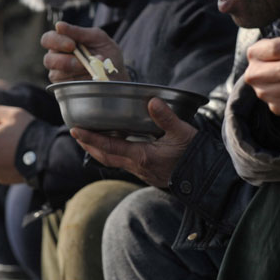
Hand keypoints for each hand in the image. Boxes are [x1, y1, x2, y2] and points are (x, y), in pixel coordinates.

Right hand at [40, 21, 126, 82]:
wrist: (118, 74)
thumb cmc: (107, 53)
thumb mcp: (98, 38)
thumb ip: (79, 32)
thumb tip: (59, 25)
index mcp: (63, 42)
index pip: (48, 39)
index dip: (56, 41)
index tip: (72, 45)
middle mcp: (58, 57)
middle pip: (48, 59)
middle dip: (65, 60)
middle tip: (81, 61)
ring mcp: (60, 74)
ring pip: (55, 74)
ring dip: (75, 71)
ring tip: (90, 69)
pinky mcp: (65, 87)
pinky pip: (64, 85)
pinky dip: (78, 80)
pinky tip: (89, 77)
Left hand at [70, 98, 196, 188]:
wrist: (204, 178)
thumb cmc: (194, 154)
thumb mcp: (183, 132)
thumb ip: (166, 117)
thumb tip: (152, 101)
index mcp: (142, 156)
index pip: (109, 147)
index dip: (90, 138)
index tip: (74, 130)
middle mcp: (137, 166)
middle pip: (104, 157)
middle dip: (88, 145)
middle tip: (76, 132)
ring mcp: (141, 171)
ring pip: (113, 161)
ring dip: (99, 150)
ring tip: (89, 138)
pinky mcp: (147, 172)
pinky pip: (123, 162)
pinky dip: (113, 153)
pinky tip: (114, 144)